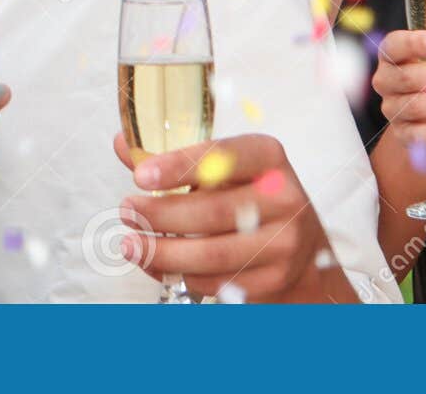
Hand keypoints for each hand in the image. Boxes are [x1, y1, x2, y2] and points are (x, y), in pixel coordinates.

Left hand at [112, 133, 348, 301]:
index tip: (140, 176)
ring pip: (212, 254)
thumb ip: (173, 158)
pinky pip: (216, 281)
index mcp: (267, 157)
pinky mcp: (273, 280)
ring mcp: (282, 243)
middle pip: (212, 211)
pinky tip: (157, 264)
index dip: (179, 166)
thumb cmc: (250, 198)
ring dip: (163, 251)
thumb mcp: (223, 168)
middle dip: (160, 214)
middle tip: (126, 210)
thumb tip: (123, 145)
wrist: (302, 250)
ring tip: (131, 243)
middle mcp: (283, 197)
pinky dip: (179, 274)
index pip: (223, 156)